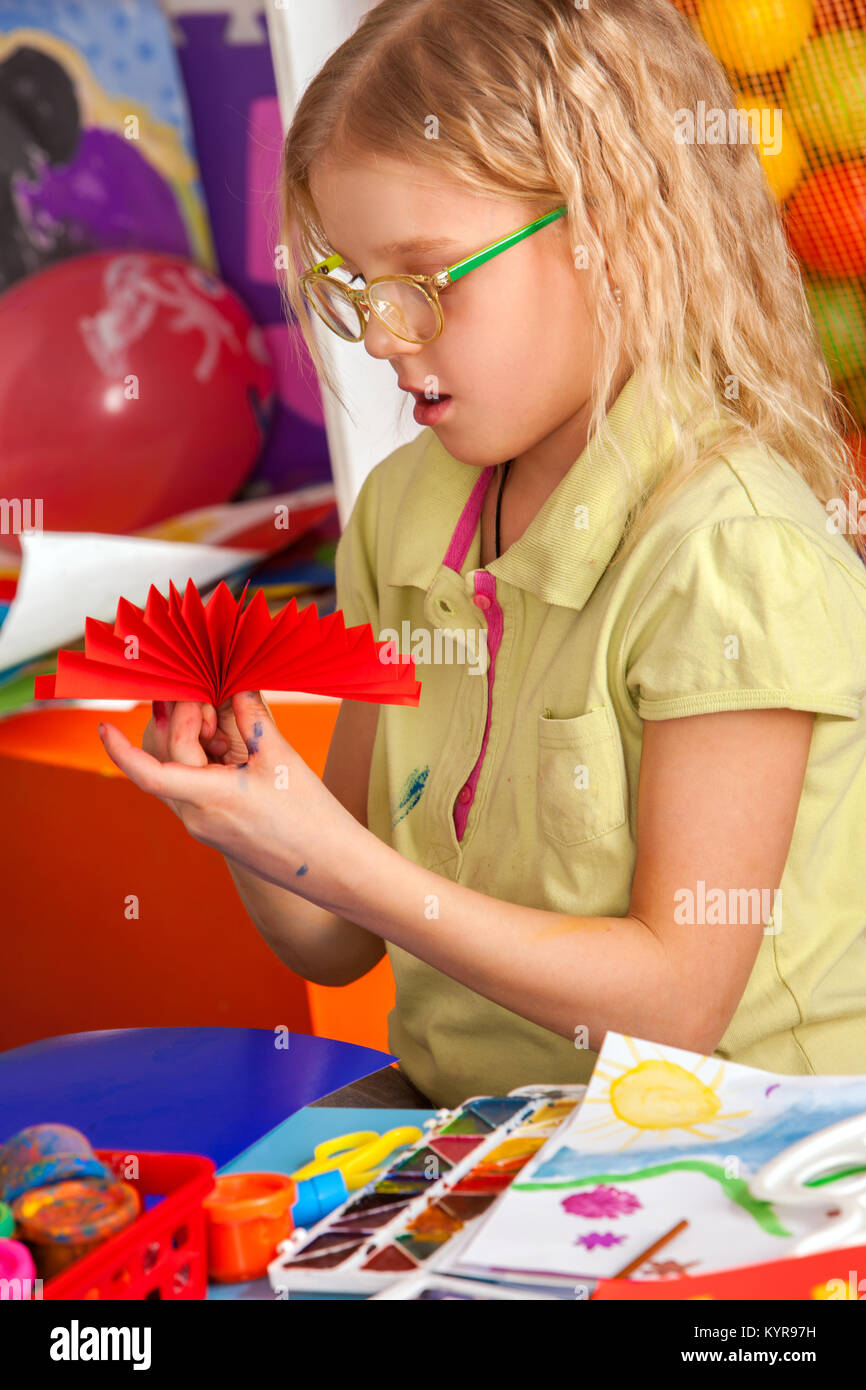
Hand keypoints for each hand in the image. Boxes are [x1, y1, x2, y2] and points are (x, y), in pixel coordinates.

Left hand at [100, 691, 349, 889]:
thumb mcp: (280, 756)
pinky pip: (196, 789)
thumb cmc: (310, 816)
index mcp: (209, 798)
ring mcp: (205, 827)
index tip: (104, 726)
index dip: (120, 749)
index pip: (148, 771)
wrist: (330, 866)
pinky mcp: (216, 831)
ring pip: (181, 774)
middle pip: (169, 760)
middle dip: (185, 724)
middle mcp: (197, 817)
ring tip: (228, 729)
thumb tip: (235, 684)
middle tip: (211, 699)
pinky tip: (234, 753)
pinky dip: (206, 764)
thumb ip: (250, 716)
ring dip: (196, 744)